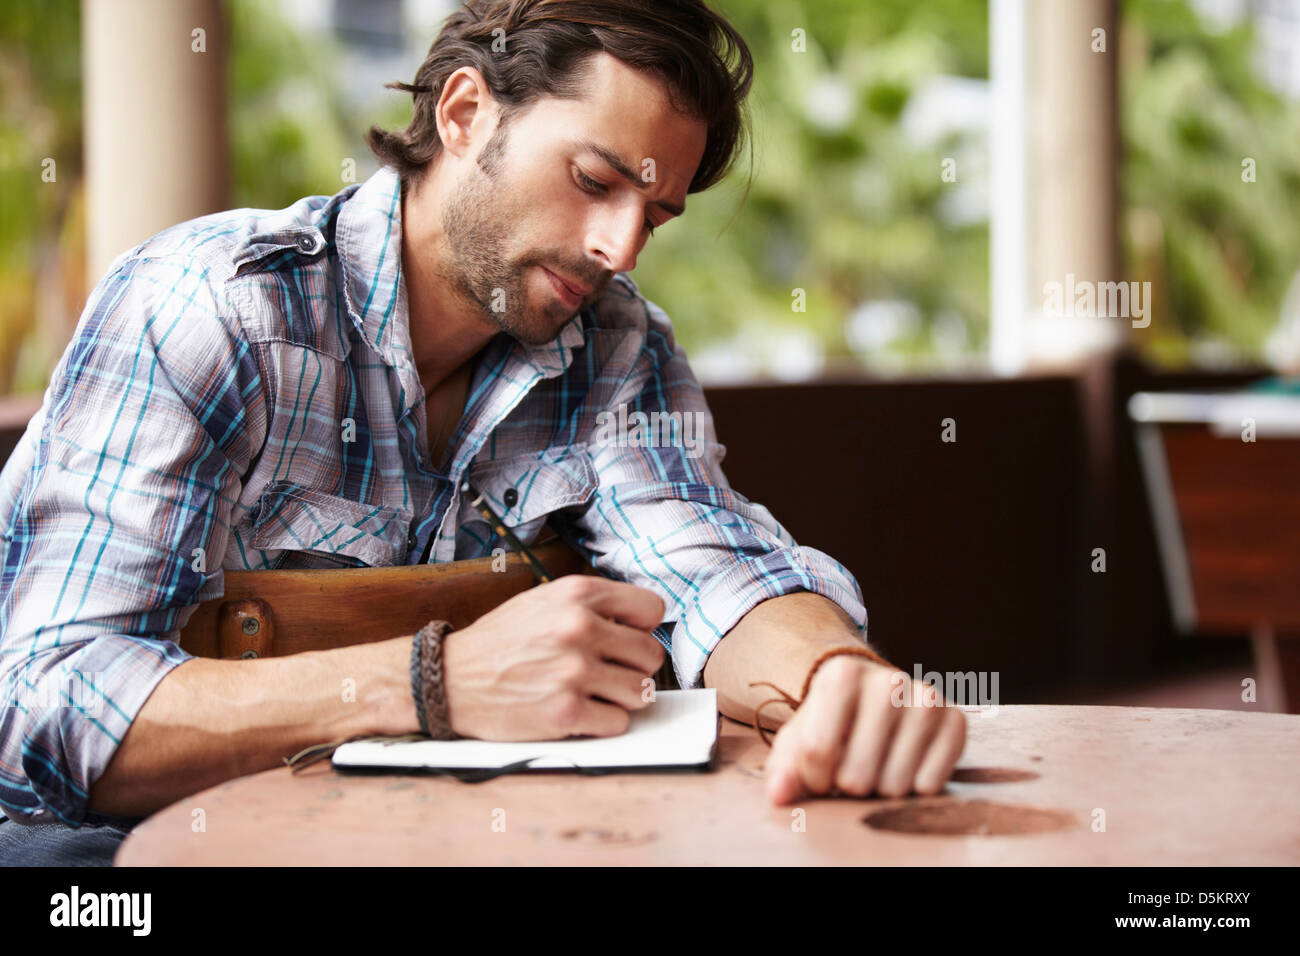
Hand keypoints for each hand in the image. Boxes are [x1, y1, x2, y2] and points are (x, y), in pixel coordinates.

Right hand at [441, 574, 665, 739]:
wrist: (449, 678)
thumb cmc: (500, 642)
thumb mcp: (543, 600)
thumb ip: (591, 605)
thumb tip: (642, 625)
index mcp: (577, 594)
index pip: (652, 608)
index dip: (643, 627)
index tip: (628, 639)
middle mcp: (579, 628)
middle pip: (651, 654)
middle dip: (634, 667)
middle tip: (610, 672)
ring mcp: (573, 671)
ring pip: (642, 691)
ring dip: (623, 697)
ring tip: (595, 693)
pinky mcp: (565, 711)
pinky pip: (618, 723)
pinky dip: (603, 723)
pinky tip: (579, 712)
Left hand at [763, 656, 965, 803]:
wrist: (878, 700)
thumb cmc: (833, 725)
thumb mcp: (799, 740)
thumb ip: (783, 769)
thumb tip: (779, 795)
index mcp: (841, 674)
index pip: (816, 752)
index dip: (814, 778)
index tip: (819, 770)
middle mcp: (889, 679)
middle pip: (856, 776)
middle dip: (848, 786)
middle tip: (851, 770)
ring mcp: (927, 699)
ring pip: (895, 786)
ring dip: (881, 790)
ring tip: (877, 766)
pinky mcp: (957, 721)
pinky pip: (931, 785)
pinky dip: (915, 789)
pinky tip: (907, 766)